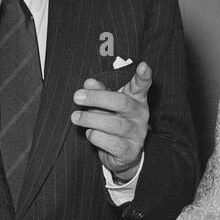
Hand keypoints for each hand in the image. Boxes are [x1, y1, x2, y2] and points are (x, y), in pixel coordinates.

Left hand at [71, 62, 152, 179]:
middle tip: (77, 96)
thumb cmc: (113, 120)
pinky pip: (111, 143)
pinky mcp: (130, 151)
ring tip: (75, 117)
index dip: (143, 75)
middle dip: (97, 98)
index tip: (143, 66)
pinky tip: (90, 133)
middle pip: (122, 103)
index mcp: (136, 98)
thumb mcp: (107, 104)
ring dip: (91, 119)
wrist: (123, 153)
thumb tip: (88, 83)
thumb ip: (99, 92)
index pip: (142, 85)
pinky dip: (96, 137)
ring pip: (114, 124)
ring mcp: (137, 133)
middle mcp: (140, 114)